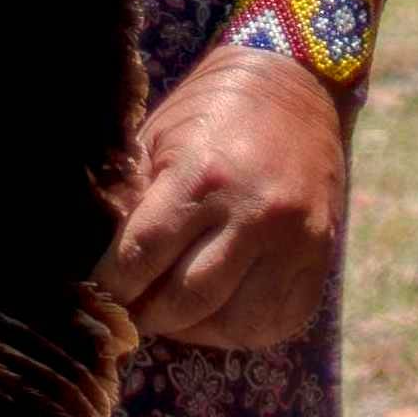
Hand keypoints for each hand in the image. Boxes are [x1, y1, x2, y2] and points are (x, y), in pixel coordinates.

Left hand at [90, 46, 348, 348]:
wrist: (294, 86)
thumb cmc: (211, 112)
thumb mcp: (159, 138)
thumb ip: (133, 198)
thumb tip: (105, 262)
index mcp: (203, 175)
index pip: (143, 254)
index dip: (113, 285)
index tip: (97, 298)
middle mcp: (253, 213)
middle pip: (186, 298)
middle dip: (147, 315)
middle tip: (128, 315)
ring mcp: (294, 240)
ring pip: (234, 322)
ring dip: (194, 330)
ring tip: (171, 317)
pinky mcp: (320, 257)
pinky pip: (278, 321)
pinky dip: (241, 329)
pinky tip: (216, 314)